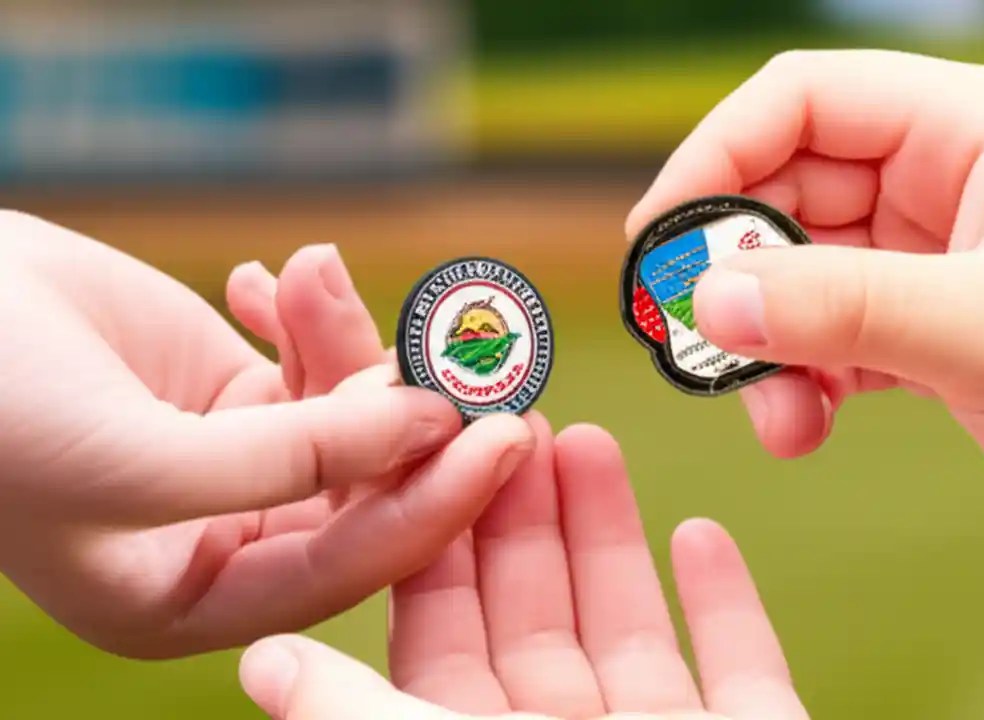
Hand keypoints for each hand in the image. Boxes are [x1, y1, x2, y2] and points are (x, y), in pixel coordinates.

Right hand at [0, 219, 531, 657]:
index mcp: (201, 602)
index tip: (507, 435)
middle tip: (477, 345)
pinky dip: (310, 314)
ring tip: (311, 273)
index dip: (434, 505)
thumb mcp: (135, 459)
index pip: (351, 566)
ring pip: (353, 413)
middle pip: (371, 489)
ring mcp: (246, 464)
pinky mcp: (242, 393)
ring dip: (350, 338)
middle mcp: (235, 540)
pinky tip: (279, 276)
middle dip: (416, 414)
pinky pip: (316, 359)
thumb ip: (288, 458)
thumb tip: (428, 424)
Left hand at [239, 421, 807, 719]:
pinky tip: (700, 533)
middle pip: (534, 611)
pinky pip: (737, 665)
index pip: (447, 630)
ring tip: (591, 441)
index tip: (443, 445)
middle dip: (524, 511)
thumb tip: (259, 667)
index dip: (445, 530)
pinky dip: (720, 602)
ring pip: (627, 625)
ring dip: (609, 535)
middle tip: (521, 414)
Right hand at [626, 51, 983, 636]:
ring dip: (765, 345)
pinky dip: (800, 379)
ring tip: (778, 418)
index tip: (656, 237)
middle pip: (783, 190)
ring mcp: (929, 255)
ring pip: (796, 275)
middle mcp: (938, 177)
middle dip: (733, 271)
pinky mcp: (926, 326)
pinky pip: (826, 335)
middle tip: (695, 344)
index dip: (715, 157)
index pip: (801, 101)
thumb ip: (840, 308)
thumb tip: (706, 296)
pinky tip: (807, 425)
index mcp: (966, 128)